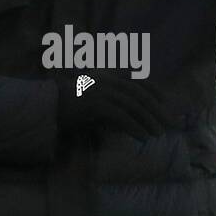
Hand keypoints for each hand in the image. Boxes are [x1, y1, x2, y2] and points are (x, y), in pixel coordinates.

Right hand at [56, 73, 173, 138]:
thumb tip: (134, 118)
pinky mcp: (96, 104)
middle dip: (157, 110)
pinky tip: (142, 137)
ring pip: (133, 105)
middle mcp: (107, 81)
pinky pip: (121, 115)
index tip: (166, 103)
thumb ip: (112, 106)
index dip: (154, 91)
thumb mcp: (93, 104)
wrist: (45, 108)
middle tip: (171, 124)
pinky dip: (134, 127)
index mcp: (107, 77)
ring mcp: (101, 90)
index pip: (137, 81)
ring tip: (158, 134)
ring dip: (148, 120)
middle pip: (139, 94)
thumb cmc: (68, 108)